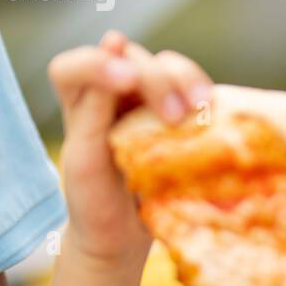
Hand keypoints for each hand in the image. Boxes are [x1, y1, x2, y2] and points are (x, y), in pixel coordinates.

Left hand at [48, 31, 212, 264]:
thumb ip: (92, 109)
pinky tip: (210, 108)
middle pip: (133, 60)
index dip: (98, 64)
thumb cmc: (95, 203)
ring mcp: (147, 99)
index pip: (75, 66)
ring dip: (185, 79)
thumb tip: (111, 49)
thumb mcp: (85, 162)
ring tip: (199, 108)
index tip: (126, 81)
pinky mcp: (178, 110)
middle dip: (156, 81)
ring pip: (167, 64)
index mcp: (77, 103)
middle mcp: (111, 93)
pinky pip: (193, 85)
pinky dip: (202, 90)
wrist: (123, 236)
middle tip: (173, 116)